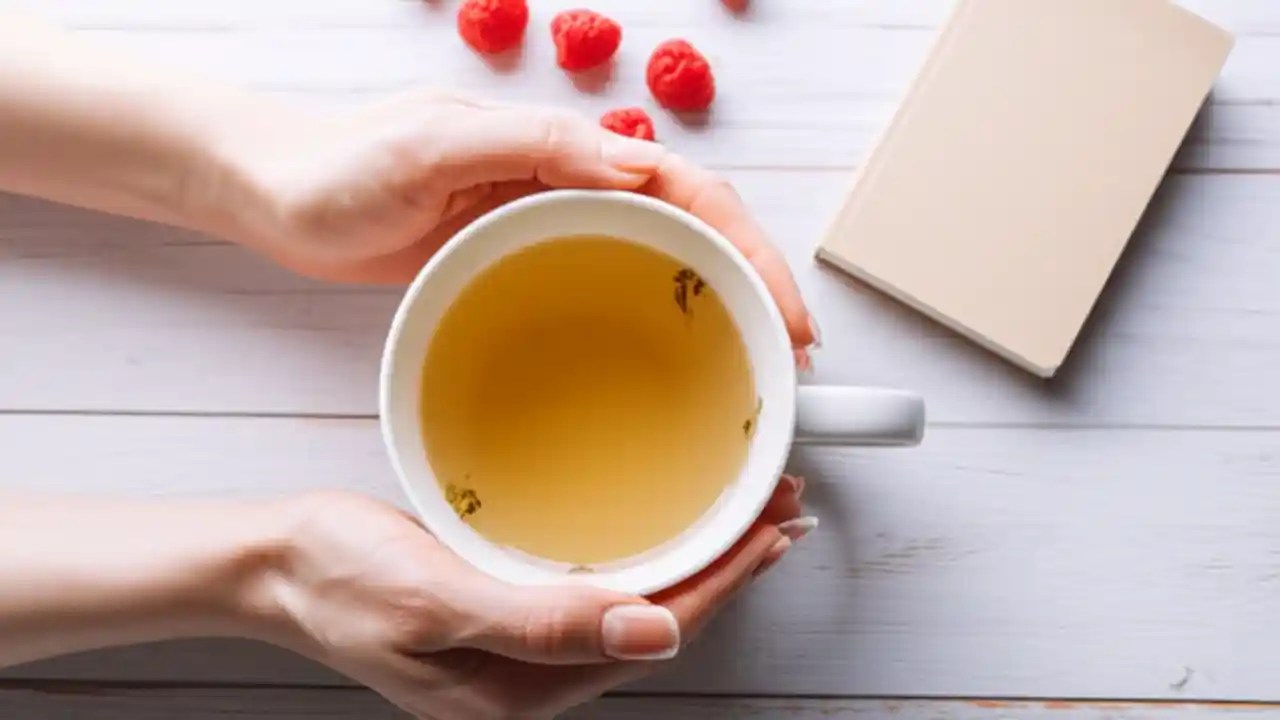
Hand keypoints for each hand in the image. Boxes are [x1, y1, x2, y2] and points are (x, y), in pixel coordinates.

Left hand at [218, 90, 815, 350]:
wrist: (279, 196)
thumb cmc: (341, 166)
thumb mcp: (435, 144)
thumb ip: (534, 144)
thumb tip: (638, 162)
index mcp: (561, 147)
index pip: (684, 187)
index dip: (747, 245)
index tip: (783, 308)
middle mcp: (569, 181)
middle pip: (690, 225)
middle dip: (753, 280)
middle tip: (789, 353)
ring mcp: (548, 224)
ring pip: (659, 256)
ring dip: (715, 302)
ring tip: (753, 362)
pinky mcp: (522, 261)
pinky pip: (608, 284)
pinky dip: (653, 316)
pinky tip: (668, 357)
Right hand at [260, 481, 804, 719]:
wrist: (275, 565)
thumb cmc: (338, 579)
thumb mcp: (433, 597)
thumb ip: (541, 621)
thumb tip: (654, 631)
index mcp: (520, 690)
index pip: (653, 635)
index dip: (724, 583)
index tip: (773, 534)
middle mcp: (532, 679)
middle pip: (658, 625)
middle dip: (728, 569)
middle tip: (782, 512)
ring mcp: (520, 650)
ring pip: (635, 608)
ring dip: (695, 561)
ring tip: (747, 518)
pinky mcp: (508, 616)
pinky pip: (598, 594)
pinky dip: (646, 559)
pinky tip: (666, 536)